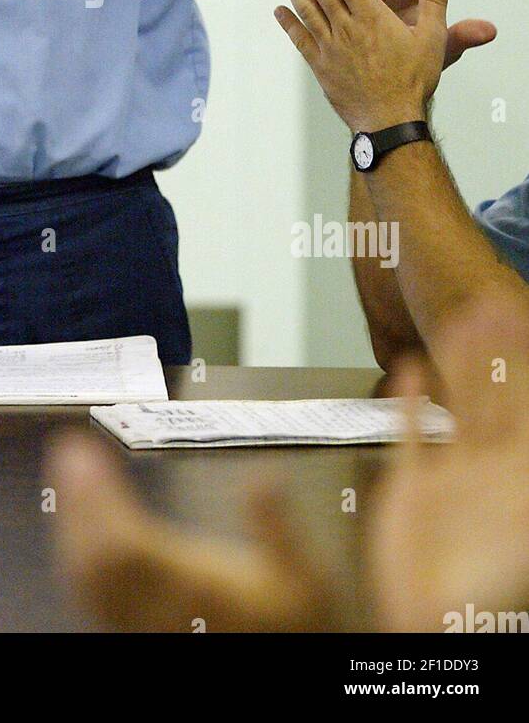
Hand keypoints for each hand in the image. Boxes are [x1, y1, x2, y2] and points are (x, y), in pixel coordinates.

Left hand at [46, 433, 335, 631]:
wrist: (288, 664)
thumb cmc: (295, 620)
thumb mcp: (304, 574)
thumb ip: (278, 526)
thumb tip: (264, 475)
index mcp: (195, 587)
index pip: (127, 544)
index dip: (96, 499)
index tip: (84, 452)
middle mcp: (158, 610)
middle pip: (97, 561)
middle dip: (77, 503)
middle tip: (68, 452)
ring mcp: (142, 626)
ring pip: (88, 584)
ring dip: (70, 527)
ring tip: (66, 480)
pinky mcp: (136, 632)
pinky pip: (94, 600)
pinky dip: (76, 558)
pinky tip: (76, 530)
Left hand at [274, 0, 447, 131]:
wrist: (389, 120)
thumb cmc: (414, 80)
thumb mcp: (432, 39)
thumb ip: (435, 1)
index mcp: (371, 16)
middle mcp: (346, 26)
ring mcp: (330, 46)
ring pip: (306, 8)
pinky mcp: (321, 66)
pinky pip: (300, 40)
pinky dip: (289, 23)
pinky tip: (279, 9)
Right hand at [368, 300, 528, 631]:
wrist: (431, 622)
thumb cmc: (485, 583)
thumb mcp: (521, 514)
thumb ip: (521, 465)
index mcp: (519, 476)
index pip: (525, 405)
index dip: (523, 361)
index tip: (520, 319)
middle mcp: (491, 472)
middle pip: (495, 396)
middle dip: (493, 350)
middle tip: (485, 302)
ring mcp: (452, 479)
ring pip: (458, 408)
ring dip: (455, 364)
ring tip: (453, 322)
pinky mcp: (413, 491)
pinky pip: (413, 436)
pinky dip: (410, 403)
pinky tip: (409, 371)